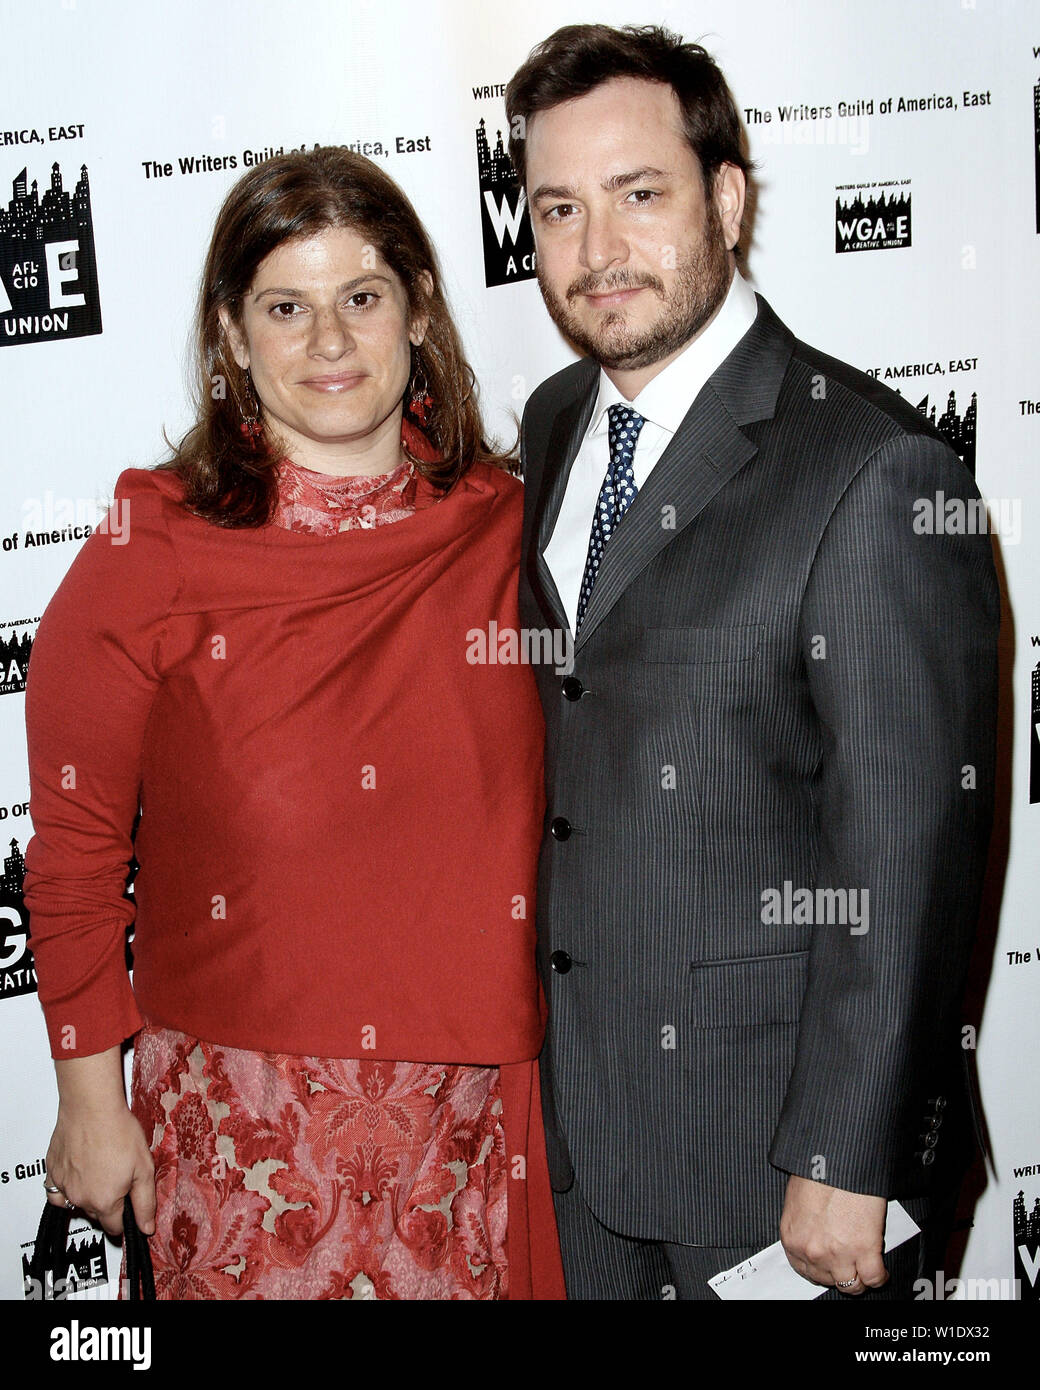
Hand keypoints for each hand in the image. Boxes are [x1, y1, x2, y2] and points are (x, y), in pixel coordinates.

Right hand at [46, 1048, 155, 1240]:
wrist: (91, 1107)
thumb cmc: (118, 1132)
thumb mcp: (144, 1168)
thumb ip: (145, 1202)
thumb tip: (146, 1228)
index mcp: (105, 1202)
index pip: (114, 1227)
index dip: (125, 1219)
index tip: (128, 1206)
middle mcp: (81, 1199)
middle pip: (96, 1214)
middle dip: (108, 1203)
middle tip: (118, 1177)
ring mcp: (63, 1187)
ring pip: (76, 1203)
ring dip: (87, 1195)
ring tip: (99, 1171)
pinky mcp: (51, 1172)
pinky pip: (56, 1191)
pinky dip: (65, 1189)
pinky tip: (77, 1175)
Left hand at [779, 1174, 887, 1294]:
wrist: (839, 1159)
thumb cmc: (818, 1169)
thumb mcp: (798, 1199)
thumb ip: (803, 1224)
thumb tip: (813, 1231)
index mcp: (793, 1237)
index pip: (804, 1271)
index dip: (821, 1270)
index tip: (830, 1267)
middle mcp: (812, 1251)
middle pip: (828, 1280)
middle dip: (839, 1273)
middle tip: (849, 1264)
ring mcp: (838, 1254)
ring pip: (851, 1286)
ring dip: (859, 1280)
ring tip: (865, 1269)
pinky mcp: (864, 1250)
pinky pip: (874, 1278)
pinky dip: (880, 1276)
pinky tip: (881, 1269)